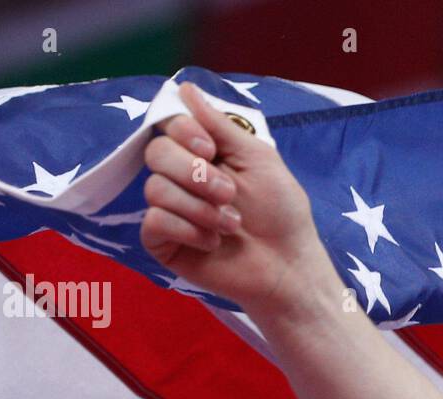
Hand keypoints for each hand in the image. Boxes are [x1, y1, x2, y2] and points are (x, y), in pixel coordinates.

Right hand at [140, 81, 339, 318]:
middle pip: (155, 153)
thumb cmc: (281, 212)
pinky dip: (188, 230)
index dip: (184, 132)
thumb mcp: (258, 158)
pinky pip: (154, 222)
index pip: (169, 126)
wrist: (287, 265)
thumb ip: (220, 125)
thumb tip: (185, 88)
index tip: (210, 148)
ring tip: (232, 225)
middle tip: (229, 194)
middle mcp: (182, 178)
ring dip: (200, 208)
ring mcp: (170, 210)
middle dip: (195, 173)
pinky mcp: (164, 242)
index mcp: (203, 154)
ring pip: (155, 189)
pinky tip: (213, 243)